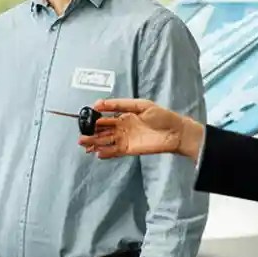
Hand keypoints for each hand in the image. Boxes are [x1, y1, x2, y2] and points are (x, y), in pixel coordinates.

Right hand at [78, 98, 201, 160]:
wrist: (176, 132)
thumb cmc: (162, 116)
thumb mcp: (141, 105)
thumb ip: (120, 104)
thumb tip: (100, 103)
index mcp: (124, 116)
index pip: (105, 118)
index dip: (95, 120)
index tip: (85, 121)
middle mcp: (122, 128)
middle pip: (103, 132)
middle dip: (91, 134)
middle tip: (81, 136)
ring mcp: (125, 139)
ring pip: (106, 142)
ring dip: (95, 144)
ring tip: (84, 145)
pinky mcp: (130, 150)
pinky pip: (115, 151)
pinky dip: (107, 153)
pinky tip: (98, 153)